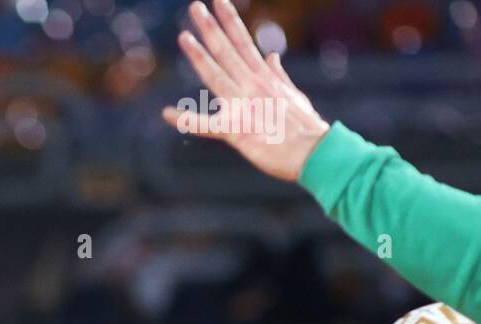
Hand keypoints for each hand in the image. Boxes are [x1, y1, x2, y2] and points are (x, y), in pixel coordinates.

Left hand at [162, 0, 329, 182]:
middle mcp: (252, 85)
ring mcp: (243, 106)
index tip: (218, 1)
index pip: (242, 42)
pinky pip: (207, 126)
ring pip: (216, 76)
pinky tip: (167, 114)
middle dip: (210, 28)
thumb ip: (278, 75)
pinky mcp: (237, 132)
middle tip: (194, 7)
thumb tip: (272, 56)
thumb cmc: (304, 127)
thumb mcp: (293, 95)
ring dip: (199, 56)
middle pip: (227, 51)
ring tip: (184, 36)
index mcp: (264, 77)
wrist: (313, 152)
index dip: (229, 21)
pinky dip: (186, 121)